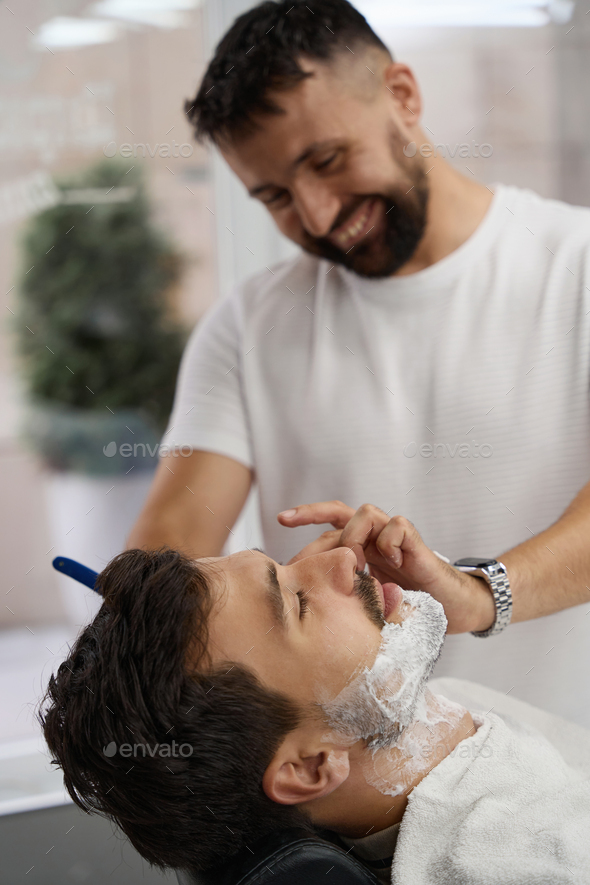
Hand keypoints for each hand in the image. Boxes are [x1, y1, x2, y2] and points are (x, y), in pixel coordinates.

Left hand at [278, 501, 495, 634]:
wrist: (452, 608)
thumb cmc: (409, 605)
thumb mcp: (369, 601)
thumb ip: (347, 594)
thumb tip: (308, 603)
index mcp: (362, 550)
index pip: (330, 527)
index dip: (306, 520)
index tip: (280, 521)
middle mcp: (375, 539)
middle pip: (342, 512)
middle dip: (314, 514)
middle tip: (289, 524)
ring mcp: (395, 540)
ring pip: (367, 513)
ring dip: (355, 536)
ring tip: (358, 564)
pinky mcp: (416, 544)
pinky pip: (397, 526)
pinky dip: (388, 541)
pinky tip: (391, 563)